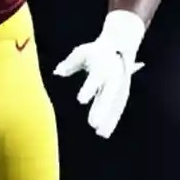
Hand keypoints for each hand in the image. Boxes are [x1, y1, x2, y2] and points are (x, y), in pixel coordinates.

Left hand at [53, 10, 145, 138]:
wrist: (120, 46)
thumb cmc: (95, 51)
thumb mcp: (81, 52)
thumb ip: (70, 64)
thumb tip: (57, 72)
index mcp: (102, 67)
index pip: (94, 80)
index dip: (88, 89)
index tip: (80, 100)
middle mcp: (112, 78)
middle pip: (107, 96)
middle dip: (101, 110)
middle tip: (92, 124)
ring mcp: (119, 86)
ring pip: (114, 105)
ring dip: (108, 120)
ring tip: (100, 133)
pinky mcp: (122, 93)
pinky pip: (118, 108)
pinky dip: (112, 120)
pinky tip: (104, 133)